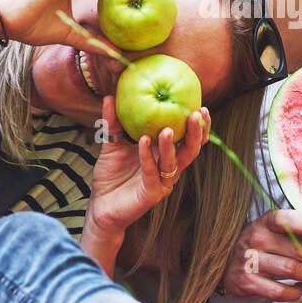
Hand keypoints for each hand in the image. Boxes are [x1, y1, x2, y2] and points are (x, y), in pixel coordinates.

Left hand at [85, 95, 210, 236]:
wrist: (100, 207)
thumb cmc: (111, 177)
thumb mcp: (112, 145)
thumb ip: (113, 123)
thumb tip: (109, 96)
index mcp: (164, 155)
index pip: (189, 139)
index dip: (199, 126)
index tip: (200, 106)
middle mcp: (168, 169)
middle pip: (191, 150)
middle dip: (196, 133)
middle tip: (195, 114)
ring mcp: (161, 183)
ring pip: (174, 162)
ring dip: (172, 145)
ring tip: (168, 129)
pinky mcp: (150, 194)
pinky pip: (152, 172)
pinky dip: (148, 156)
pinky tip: (144, 141)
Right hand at [218, 209, 301, 301]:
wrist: (223, 261)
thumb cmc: (258, 243)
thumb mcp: (270, 229)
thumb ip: (294, 230)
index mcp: (264, 223)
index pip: (285, 220)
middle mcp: (257, 239)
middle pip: (298, 250)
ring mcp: (251, 261)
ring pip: (292, 271)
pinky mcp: (248, 282)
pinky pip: (279, 292)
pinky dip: (295, 292)